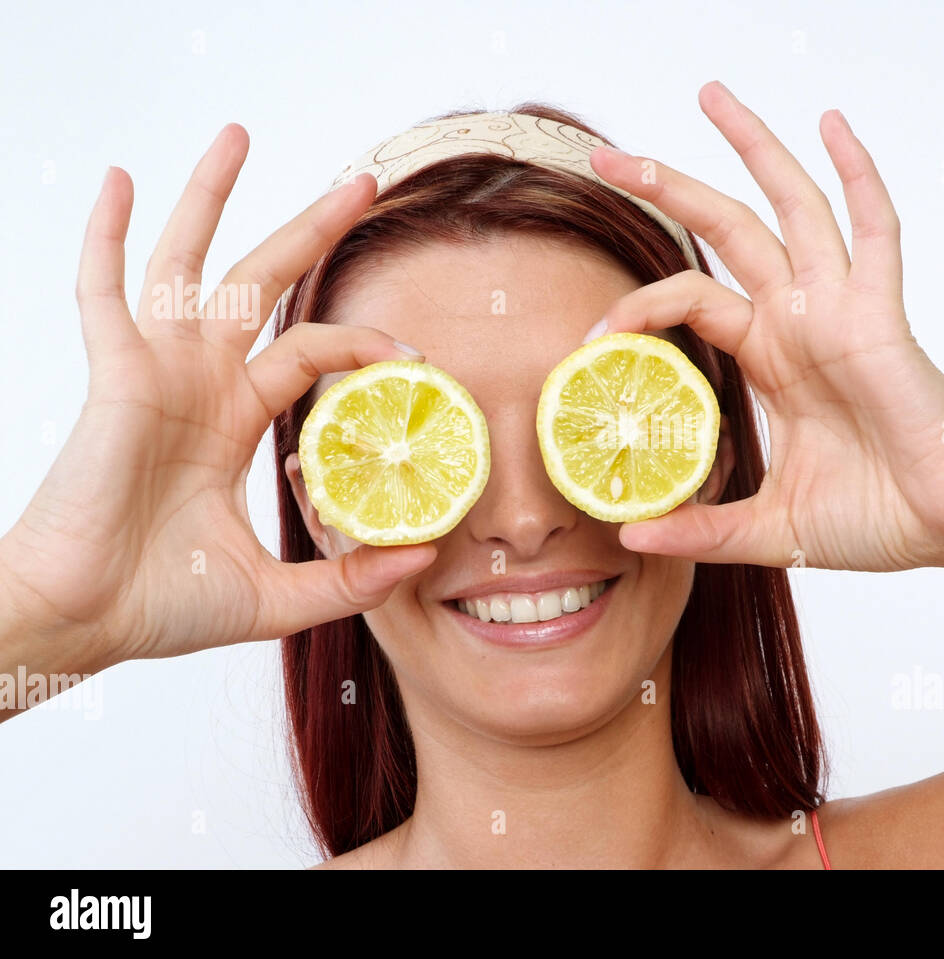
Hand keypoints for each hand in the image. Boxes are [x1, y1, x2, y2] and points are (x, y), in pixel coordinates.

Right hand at [0, 125, 438, 670]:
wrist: (84, 623)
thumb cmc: (162, 606)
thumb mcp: (277, 595)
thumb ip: (350, 581)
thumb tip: (424, 559)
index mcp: (234, 419)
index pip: (311, 352)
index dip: (364, 346)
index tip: (417, 357)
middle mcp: (200, 383)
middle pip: (262, 282)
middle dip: (311, 228)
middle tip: (362, 179)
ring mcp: (155, 372)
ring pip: (188, 264)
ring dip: (211, 198)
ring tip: (238, 134)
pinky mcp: (114, 377)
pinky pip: (104, 292)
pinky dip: (109, 238)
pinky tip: (121, 182)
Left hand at [588, 81, 943, 571]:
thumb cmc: (878, 518)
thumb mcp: (770, 527)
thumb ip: (704, 529)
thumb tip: (632, 536)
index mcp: (772, 359)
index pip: (691, 300)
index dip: (638, 307)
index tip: (590, 342)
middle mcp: (800, 321)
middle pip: (728, 230)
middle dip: (669, 185)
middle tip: (608, 155)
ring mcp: (841, 310)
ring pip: (792, 208)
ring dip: (753, 149)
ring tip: (710, 95)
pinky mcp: (881, 316)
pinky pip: (875, 232)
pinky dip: (858, 175)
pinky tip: (833, 126)